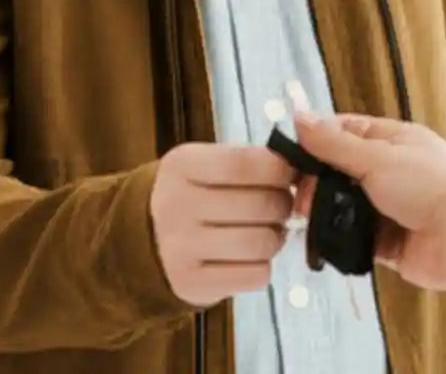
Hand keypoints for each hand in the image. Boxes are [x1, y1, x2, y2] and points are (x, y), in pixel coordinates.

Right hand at [150, 143, 297, 306]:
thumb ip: (247, 161)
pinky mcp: (190, 283)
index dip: (281, 169)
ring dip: (276, 238)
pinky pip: (256, 275)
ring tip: (266, 231)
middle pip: (262, 204)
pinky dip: (263, 266)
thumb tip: (301, 168)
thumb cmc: (190, 195)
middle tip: (279, 205)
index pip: (246, 163)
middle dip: (284, 205)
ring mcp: (180, 247)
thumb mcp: (205, 164)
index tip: (290, 173)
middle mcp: (175, 204)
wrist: (144, 240)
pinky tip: (249, 257)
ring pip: (263, 243)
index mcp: (181, 165)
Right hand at [294, 114, 445, 301]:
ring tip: (303, 218)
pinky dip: (338, 238)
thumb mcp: (375, 157)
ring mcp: (389, 208)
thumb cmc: (425, 185)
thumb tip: (297, 114)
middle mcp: (390, 171)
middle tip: (294, 195)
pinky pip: (353, 237)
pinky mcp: (387, 242)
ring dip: (324, 211)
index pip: (345, 132)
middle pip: (340, 171)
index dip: (316, 140)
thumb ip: (332, 142)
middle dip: (315, 182)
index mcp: (393, 141)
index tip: (287, 155)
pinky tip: (319, 240)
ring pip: (344, 205)